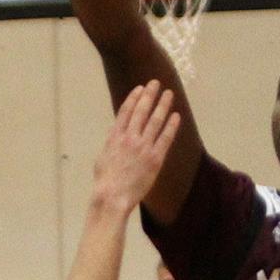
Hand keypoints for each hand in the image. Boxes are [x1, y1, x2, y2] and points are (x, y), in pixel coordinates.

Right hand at [91, 80, 180, 214]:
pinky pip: (165, 138)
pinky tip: (176, 116)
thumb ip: (111, 144)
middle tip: (156, 83)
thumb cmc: (105, 181)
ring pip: (155, 121)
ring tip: (169, 94)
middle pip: (142, 111)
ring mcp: (143, 147)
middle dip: (150, 95)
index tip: (140, 88)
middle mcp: (129, 138)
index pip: (126, 111)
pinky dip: (171, 126)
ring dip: (163, 105)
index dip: (134, 98)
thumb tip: (115, 137)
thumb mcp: (103, 157)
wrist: (112, 196)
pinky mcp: (155, 159)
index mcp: (115, 136)